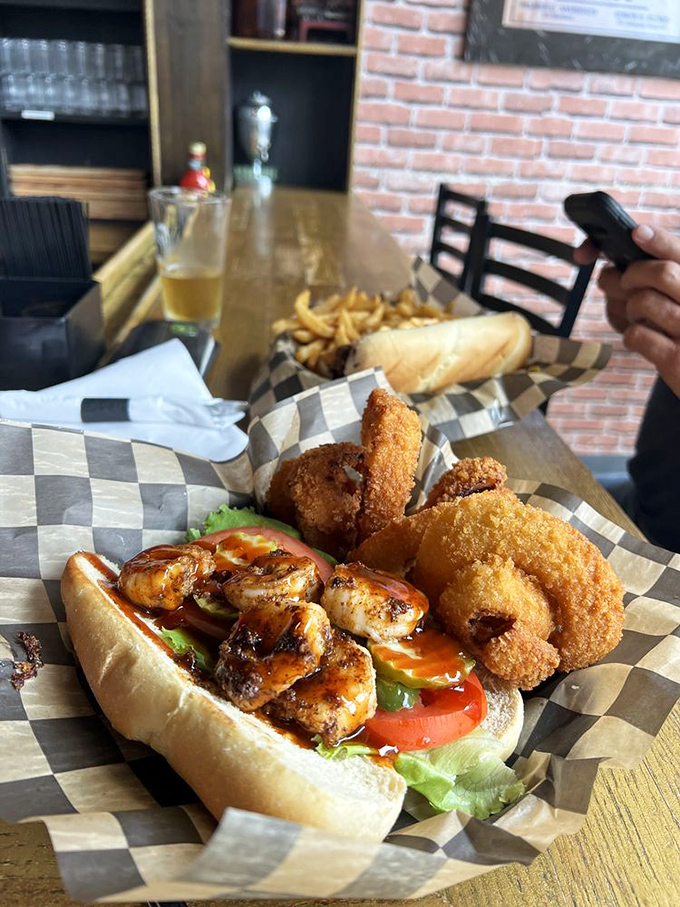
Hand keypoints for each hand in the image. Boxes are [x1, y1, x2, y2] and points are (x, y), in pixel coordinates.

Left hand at [575, 226, 679, 396]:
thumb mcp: (676, 298)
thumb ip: (652, 277)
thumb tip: (597, 263)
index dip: (659, 241)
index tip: (637, 232)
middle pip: (661, 273)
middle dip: (631, 273)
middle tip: (620, 280)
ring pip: (642, 302)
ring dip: (628, 306)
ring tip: (636, 314)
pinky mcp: (675, 359)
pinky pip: (635, 335)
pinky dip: (629, 333)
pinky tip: (641, 336)